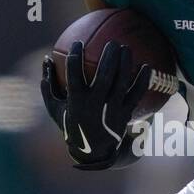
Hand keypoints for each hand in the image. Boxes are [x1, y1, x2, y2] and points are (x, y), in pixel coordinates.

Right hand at [40, 40, 150, 169]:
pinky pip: (136, 94)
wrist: (92, 150)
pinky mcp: (125, 114)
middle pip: (103, 76)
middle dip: (108, 57)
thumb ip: (48, 83)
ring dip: (125, 64)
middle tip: (112, 43)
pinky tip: (147, 66)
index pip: (73, 73)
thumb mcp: (54, 107)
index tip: (77, 43)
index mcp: (76, 101)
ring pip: (121, 83)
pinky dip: (143, 80)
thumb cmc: (70, 123)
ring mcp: (112, 110)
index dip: (74, 56)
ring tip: (126, 48)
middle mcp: (95, 105)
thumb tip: (46, 58)